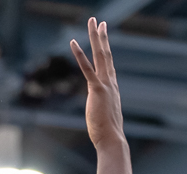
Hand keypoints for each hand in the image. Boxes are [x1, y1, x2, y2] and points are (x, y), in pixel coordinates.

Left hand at [70, 18, 124, 150]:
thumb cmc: (108, 132)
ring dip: (95, 37)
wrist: (112, 140)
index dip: (106, 48)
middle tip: (99, 21)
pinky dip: (80, 55)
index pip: (108, 63)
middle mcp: (111, 82)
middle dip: (102, 36)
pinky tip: (73, 42)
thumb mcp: (104, 115)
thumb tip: (100, 108)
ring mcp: (105, 85)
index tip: (104, 35)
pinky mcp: (97, 90)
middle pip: (106, 54)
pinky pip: (87, 69)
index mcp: (112, 87)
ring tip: (93, 22)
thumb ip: (102, 106)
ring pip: (100, 55)